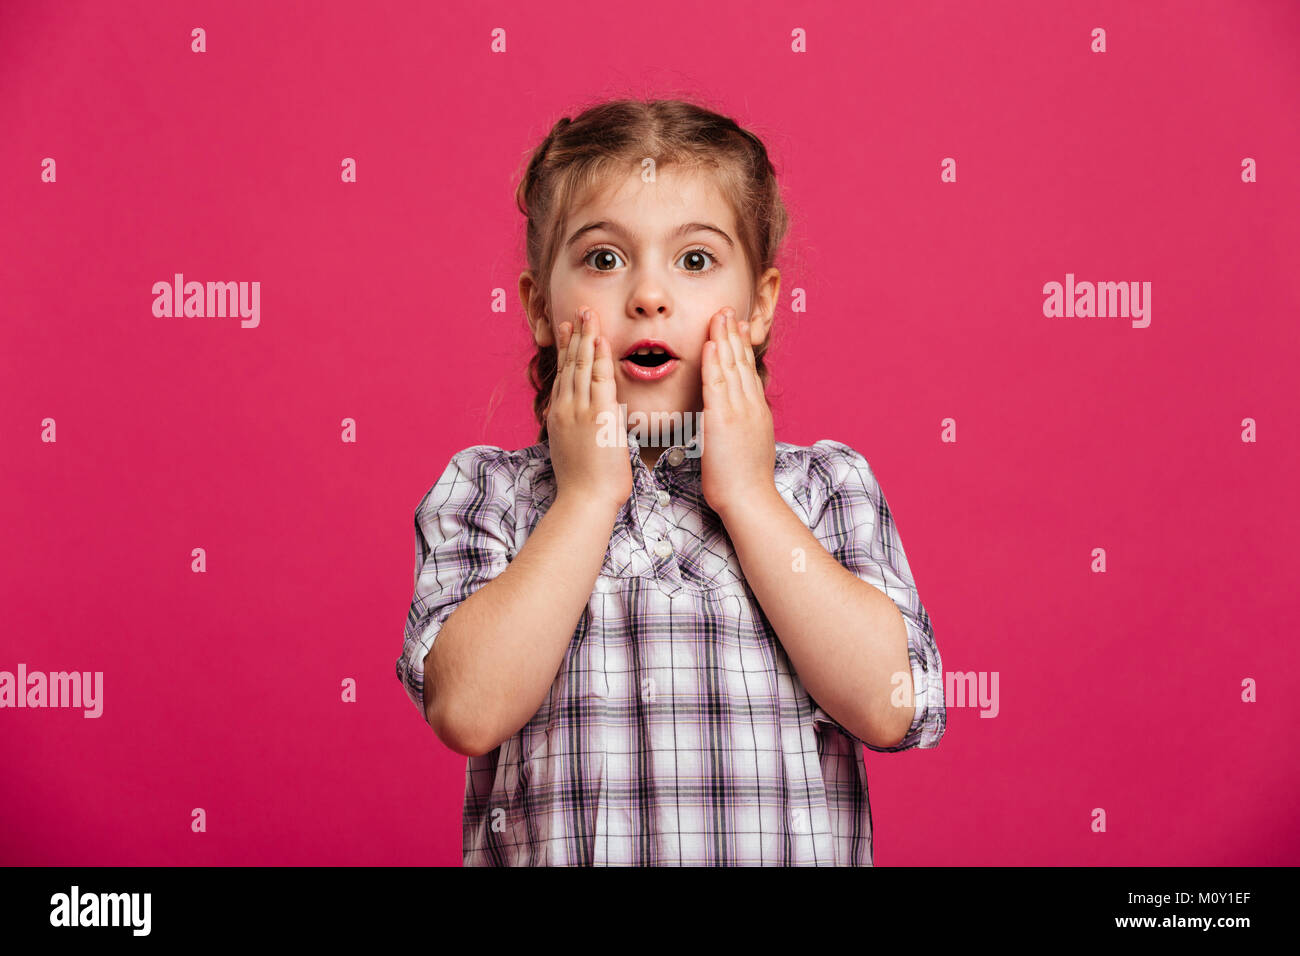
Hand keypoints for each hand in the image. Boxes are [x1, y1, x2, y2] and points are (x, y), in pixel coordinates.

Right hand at [546, 308, 632, 514]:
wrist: (585, 501)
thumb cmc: (585, 484)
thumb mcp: (575, 450)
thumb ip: (584, 429)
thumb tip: (598, 417)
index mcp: (560, 417)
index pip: (563, 376)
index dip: (566, 351)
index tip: (568, 330)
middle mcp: (566, 409)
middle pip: (569, 365)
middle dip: (574, 336)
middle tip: (578, 312)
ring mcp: (580, 412)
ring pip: (581, 367)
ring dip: (586, 338)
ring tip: (588, 315)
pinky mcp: (598, 418)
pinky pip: (599, 381)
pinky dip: (599, 358)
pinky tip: (600, 340)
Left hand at [698, 307, 777, 518]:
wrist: (749, 499)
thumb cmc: (744, 482)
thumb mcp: (748, 446)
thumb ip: (742, 428)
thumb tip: (735, 421)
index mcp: (756, 412)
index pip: (748, 371)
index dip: (741, 347)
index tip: (737, 327)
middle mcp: (750, 405)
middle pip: (742, 362)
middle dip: (734, 334)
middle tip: (728, 310)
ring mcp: (739, 410)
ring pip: (731, 367)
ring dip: (724, 338)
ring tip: (719, 315)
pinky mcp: (723, 419)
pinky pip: (717, 384)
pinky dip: (713, 361)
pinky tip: (709, 343)